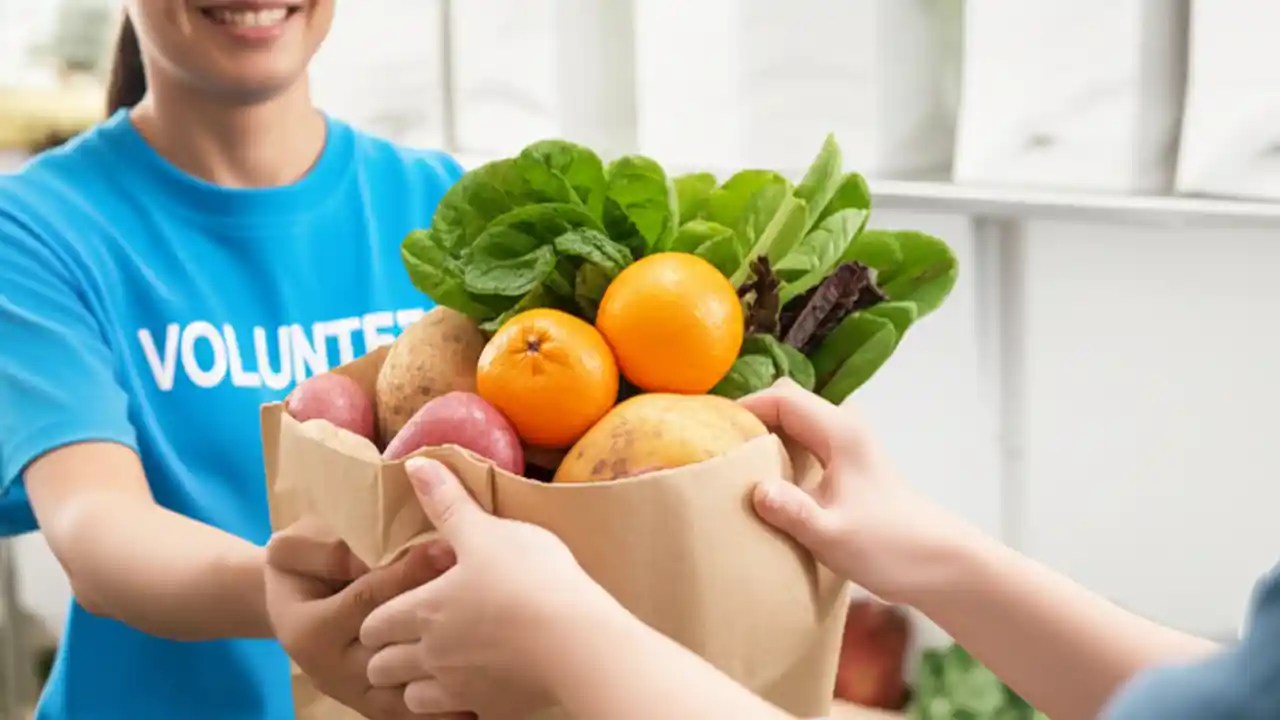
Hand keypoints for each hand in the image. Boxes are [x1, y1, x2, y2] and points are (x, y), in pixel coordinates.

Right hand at [264, 518, 466, 719]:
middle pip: (395, 648)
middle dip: (440, 622)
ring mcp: (356, 693)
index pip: (368, 601)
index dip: (408, 574)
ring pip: (408, 693)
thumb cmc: (299, 566)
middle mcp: (335, 670)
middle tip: (483, 597)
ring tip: (493, 661)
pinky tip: (482, 700)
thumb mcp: (296, 547)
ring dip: (450, 678)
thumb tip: (368, 553)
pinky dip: (446, 709)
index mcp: (312, 630)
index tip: (448, 548)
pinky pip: (413, 715)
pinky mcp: (375, 707)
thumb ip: (325, 549)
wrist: (290, 606)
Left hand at [359, 458, 623, 717]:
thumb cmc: (532, 580)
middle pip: (381, 668)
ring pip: (412, 699)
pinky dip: (459, 704)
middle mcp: (432, 656)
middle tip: (411, 638)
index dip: (377, 617)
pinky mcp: (492, 710)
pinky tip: (480, 685)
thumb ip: (448, 503)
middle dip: (387, 656)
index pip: (373, 624)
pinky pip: (458, 716)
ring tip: (442, 665)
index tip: (392, 608)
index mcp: (424, 611)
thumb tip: (414, 464)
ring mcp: (461, 689)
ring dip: (418, 685)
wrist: (580, 645)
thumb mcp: (488, 532)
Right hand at [741, 379, 979, 603]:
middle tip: (718, 445)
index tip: (712, 431)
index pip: (782, 398)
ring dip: (765, 434)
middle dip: (750, 416)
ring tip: (734, 463)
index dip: (744, 407)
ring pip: (796, 421)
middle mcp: (844, 429)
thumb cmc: (891, 546)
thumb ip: (793, 512)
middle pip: (787, 401)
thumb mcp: (833, 534)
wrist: (939, 563)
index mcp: (840, 433)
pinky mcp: (848, 466)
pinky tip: (765, 482)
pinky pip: (804, 442)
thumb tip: (755, 491)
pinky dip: (780, 450)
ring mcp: (848, 446)